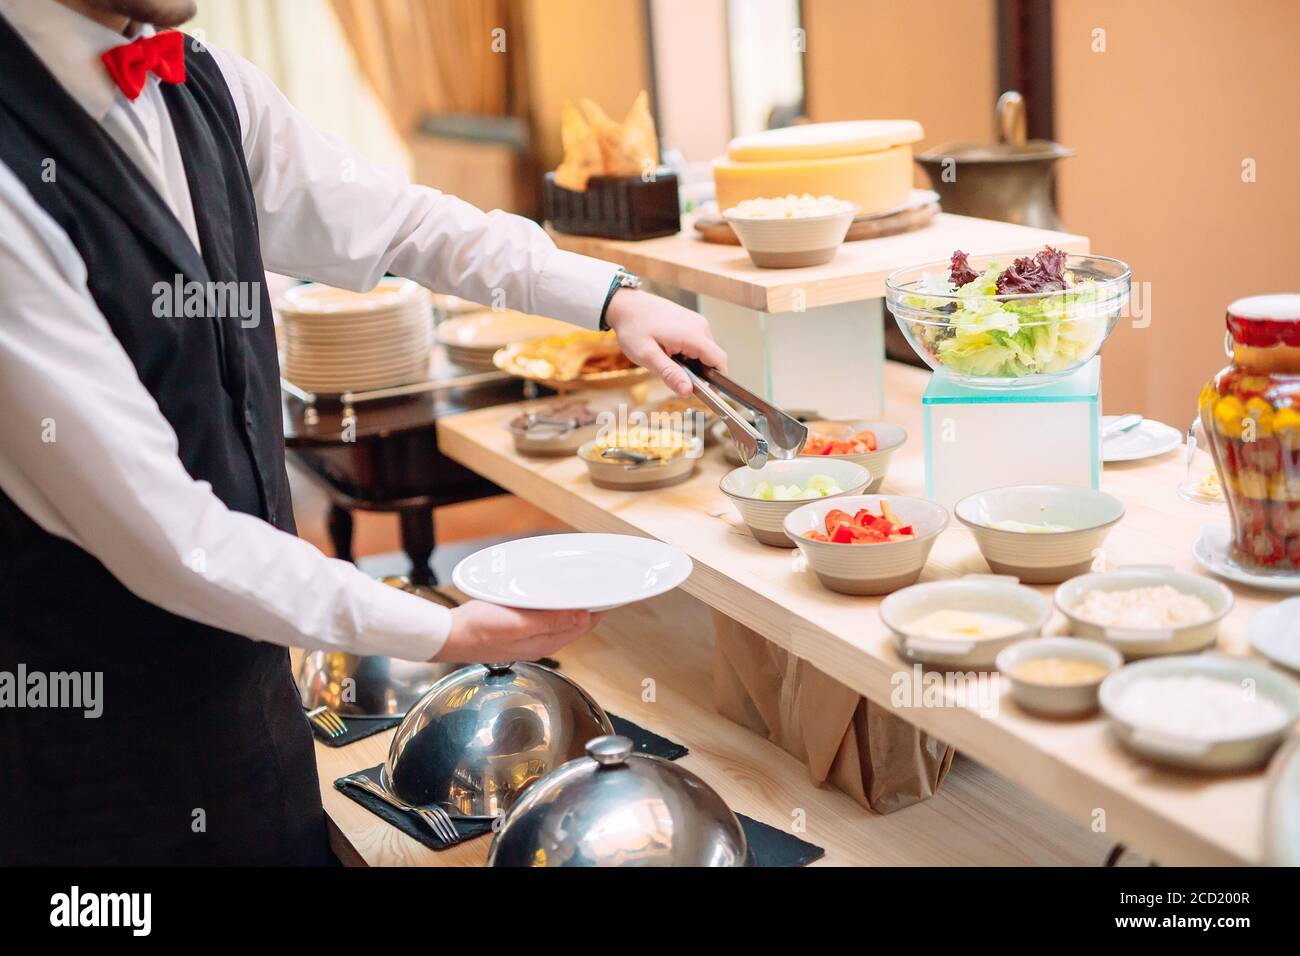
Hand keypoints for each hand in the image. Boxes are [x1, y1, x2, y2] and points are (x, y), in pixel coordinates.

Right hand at [433, 600, 601, 662]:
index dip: (597, 610)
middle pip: (573, 625)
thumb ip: (551, 621)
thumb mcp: (518, 623)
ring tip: (580, 590)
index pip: (582, 626)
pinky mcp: (514, 631)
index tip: (609, 594)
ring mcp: (527, 638)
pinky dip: (553, 608)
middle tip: (599, 588)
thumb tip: (582, 616)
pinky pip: (543, 620)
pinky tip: (548, 598)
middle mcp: (539, 643)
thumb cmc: (478, 630)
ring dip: (571, 608)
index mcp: (544, 642)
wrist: (447, 636)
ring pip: (559, 623)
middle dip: (588, 609)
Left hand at [604, 288, 727, 394]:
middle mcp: (700, 326)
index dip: (716, 381)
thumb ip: (669, 374)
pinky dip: (689, 353)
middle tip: (675, 377)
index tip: (704, 393)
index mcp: (693, 335)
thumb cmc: (633, 328)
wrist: (626, 305)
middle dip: (700, 373)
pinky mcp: (691, 321)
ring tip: (668, 361)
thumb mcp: (647, 356)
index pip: (719, 361)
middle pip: (713, 358)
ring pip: (705, 352)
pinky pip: (698, 343)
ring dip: (693, 363)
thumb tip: (687, 391)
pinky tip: (669, 352)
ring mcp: (697, 322)